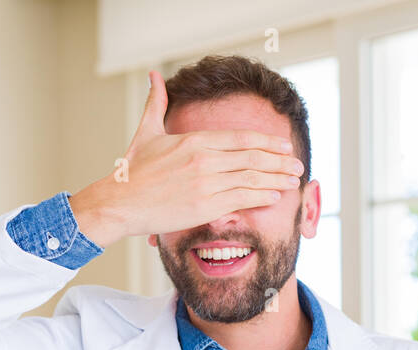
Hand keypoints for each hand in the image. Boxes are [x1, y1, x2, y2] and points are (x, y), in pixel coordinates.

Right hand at [69, 70, 302, 246]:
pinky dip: (260, 197)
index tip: (284, 145)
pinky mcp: (203, 206)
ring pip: (250, 179)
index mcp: (194, 140)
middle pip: (252, 157)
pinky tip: (273, 196)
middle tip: (297, 164)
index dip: (267, 142)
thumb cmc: (133, 172)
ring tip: (291, 181)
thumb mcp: (146, 132)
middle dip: (279, 161)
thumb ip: (156, 103)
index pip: (241, 138)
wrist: (120, 203)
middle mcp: (203, 160)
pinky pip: (240, 200)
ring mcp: (205, 184)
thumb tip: (154, 76)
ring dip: (275, 180)